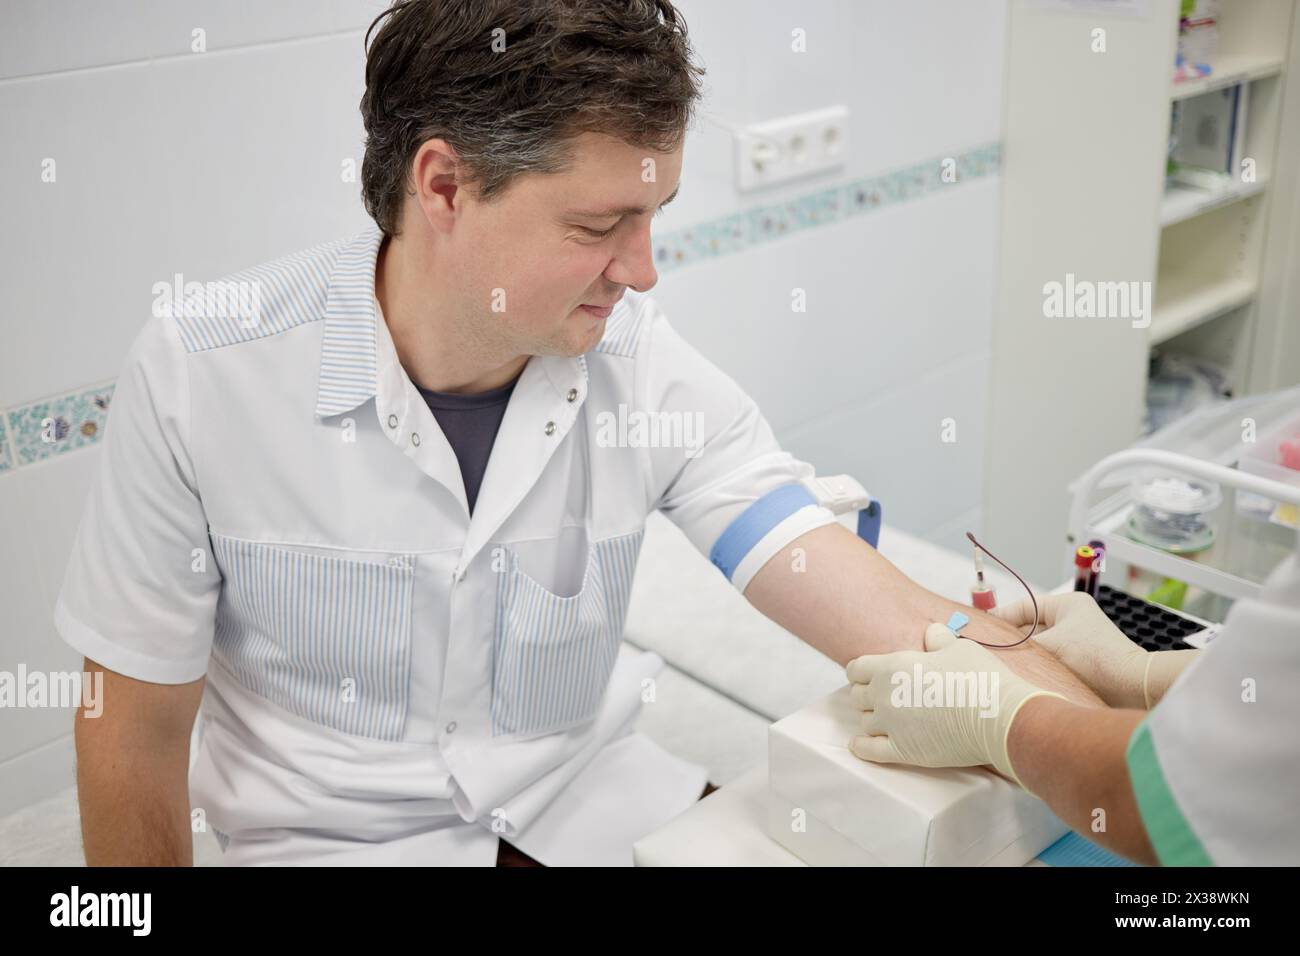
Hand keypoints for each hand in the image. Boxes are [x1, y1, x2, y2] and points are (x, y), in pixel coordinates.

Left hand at [845, 623, 1065, 787]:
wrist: (998, 717)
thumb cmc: (980, 678)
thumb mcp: (959, 648)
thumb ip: (938, 640)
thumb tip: (932, 632)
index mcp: (893, 666)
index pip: (857, 668)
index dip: (861, 671)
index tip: (865, 675)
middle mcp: (885, 695)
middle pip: (858, 695)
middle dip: (866, 695)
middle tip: (879, 697)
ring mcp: (891, 725)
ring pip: (866, 722)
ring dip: (872, 720)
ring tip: (882, 720)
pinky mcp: (902, 751)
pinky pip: (870, 751)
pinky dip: (862, 748)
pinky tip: (859, 745)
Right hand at [994, 592, 1166, 708]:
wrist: (1130, 686)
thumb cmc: (1095, 658)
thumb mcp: (1050, 646)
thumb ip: (1019, 645)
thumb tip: (992, 648)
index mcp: (1068, 605)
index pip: (1025, 606)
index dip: (1001, 616)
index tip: (980, 627)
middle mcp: (1073, 619)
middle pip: (1030, 626)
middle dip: (1010, 638)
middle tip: (985, 647)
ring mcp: (1077, 641)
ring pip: (1038, 645)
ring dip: (1024, 655)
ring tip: (1001, 663)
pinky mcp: (1080, 662)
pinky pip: (1049, 660)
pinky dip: (1036, 666)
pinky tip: (1021, 674)